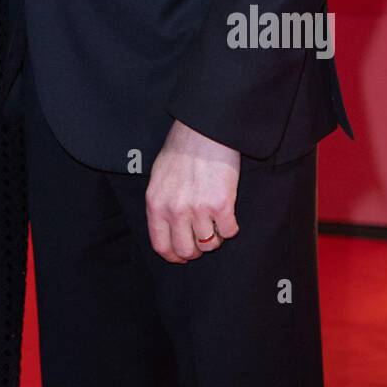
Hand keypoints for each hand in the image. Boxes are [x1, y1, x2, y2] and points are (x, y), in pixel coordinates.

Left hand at [145, 119, 239, 263]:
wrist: (204, 130)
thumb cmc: (181, 149)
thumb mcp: (159, 177)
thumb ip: (161, 203)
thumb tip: (168, 227)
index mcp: (156, 203)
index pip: (161, 245)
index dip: (174, 256)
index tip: (182, 256)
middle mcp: (175, 210)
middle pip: (187, 250)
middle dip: (196, 249)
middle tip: (202, 238)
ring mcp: (198, 209)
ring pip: (210, 244)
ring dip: (215, 235)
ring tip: (215, 219)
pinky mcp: (221, 205)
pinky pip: (229, 231)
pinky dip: (230, 226)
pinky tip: (227, 212)